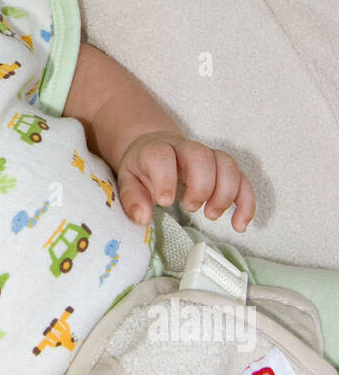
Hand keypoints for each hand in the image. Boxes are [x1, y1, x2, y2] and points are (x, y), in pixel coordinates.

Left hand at [116, 132, 254, 232]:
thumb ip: (132, 198)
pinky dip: (246, 202)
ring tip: (211, 215)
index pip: (163, 156)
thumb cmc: (143, 169)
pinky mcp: (224, 169)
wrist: (157, 150)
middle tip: (190, 208)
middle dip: (201, 185)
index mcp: (158, 150)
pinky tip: (240, 224)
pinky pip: (243, 180)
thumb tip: (143, 218)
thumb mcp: (128, 181)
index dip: (166, 178)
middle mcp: (186, 149)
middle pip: (202, 157)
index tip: (166, 202)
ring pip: (227, 164)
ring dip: (225, 192)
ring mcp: (208, 156)